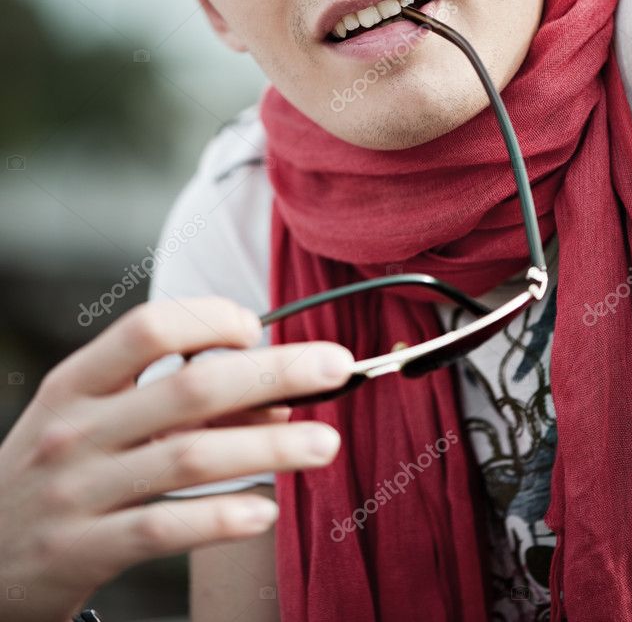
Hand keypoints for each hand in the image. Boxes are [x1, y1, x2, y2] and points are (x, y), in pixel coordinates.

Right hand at [0, 296, 353, 620]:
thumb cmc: (58, 467)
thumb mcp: (94, 417)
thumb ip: (172, 398)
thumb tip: (276, 394)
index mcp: (77, 382)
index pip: (148, 328)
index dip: (210, 319)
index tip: (257, 328)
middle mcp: (76, 429)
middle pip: (190, 389)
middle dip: (274, 372)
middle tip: (336, 367)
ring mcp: (78, 492)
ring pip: (190, 458)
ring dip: (269, 446)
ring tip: (325, 444)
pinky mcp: (84, 551)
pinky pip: (166, 529)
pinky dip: (223, 516)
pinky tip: (267, 510)